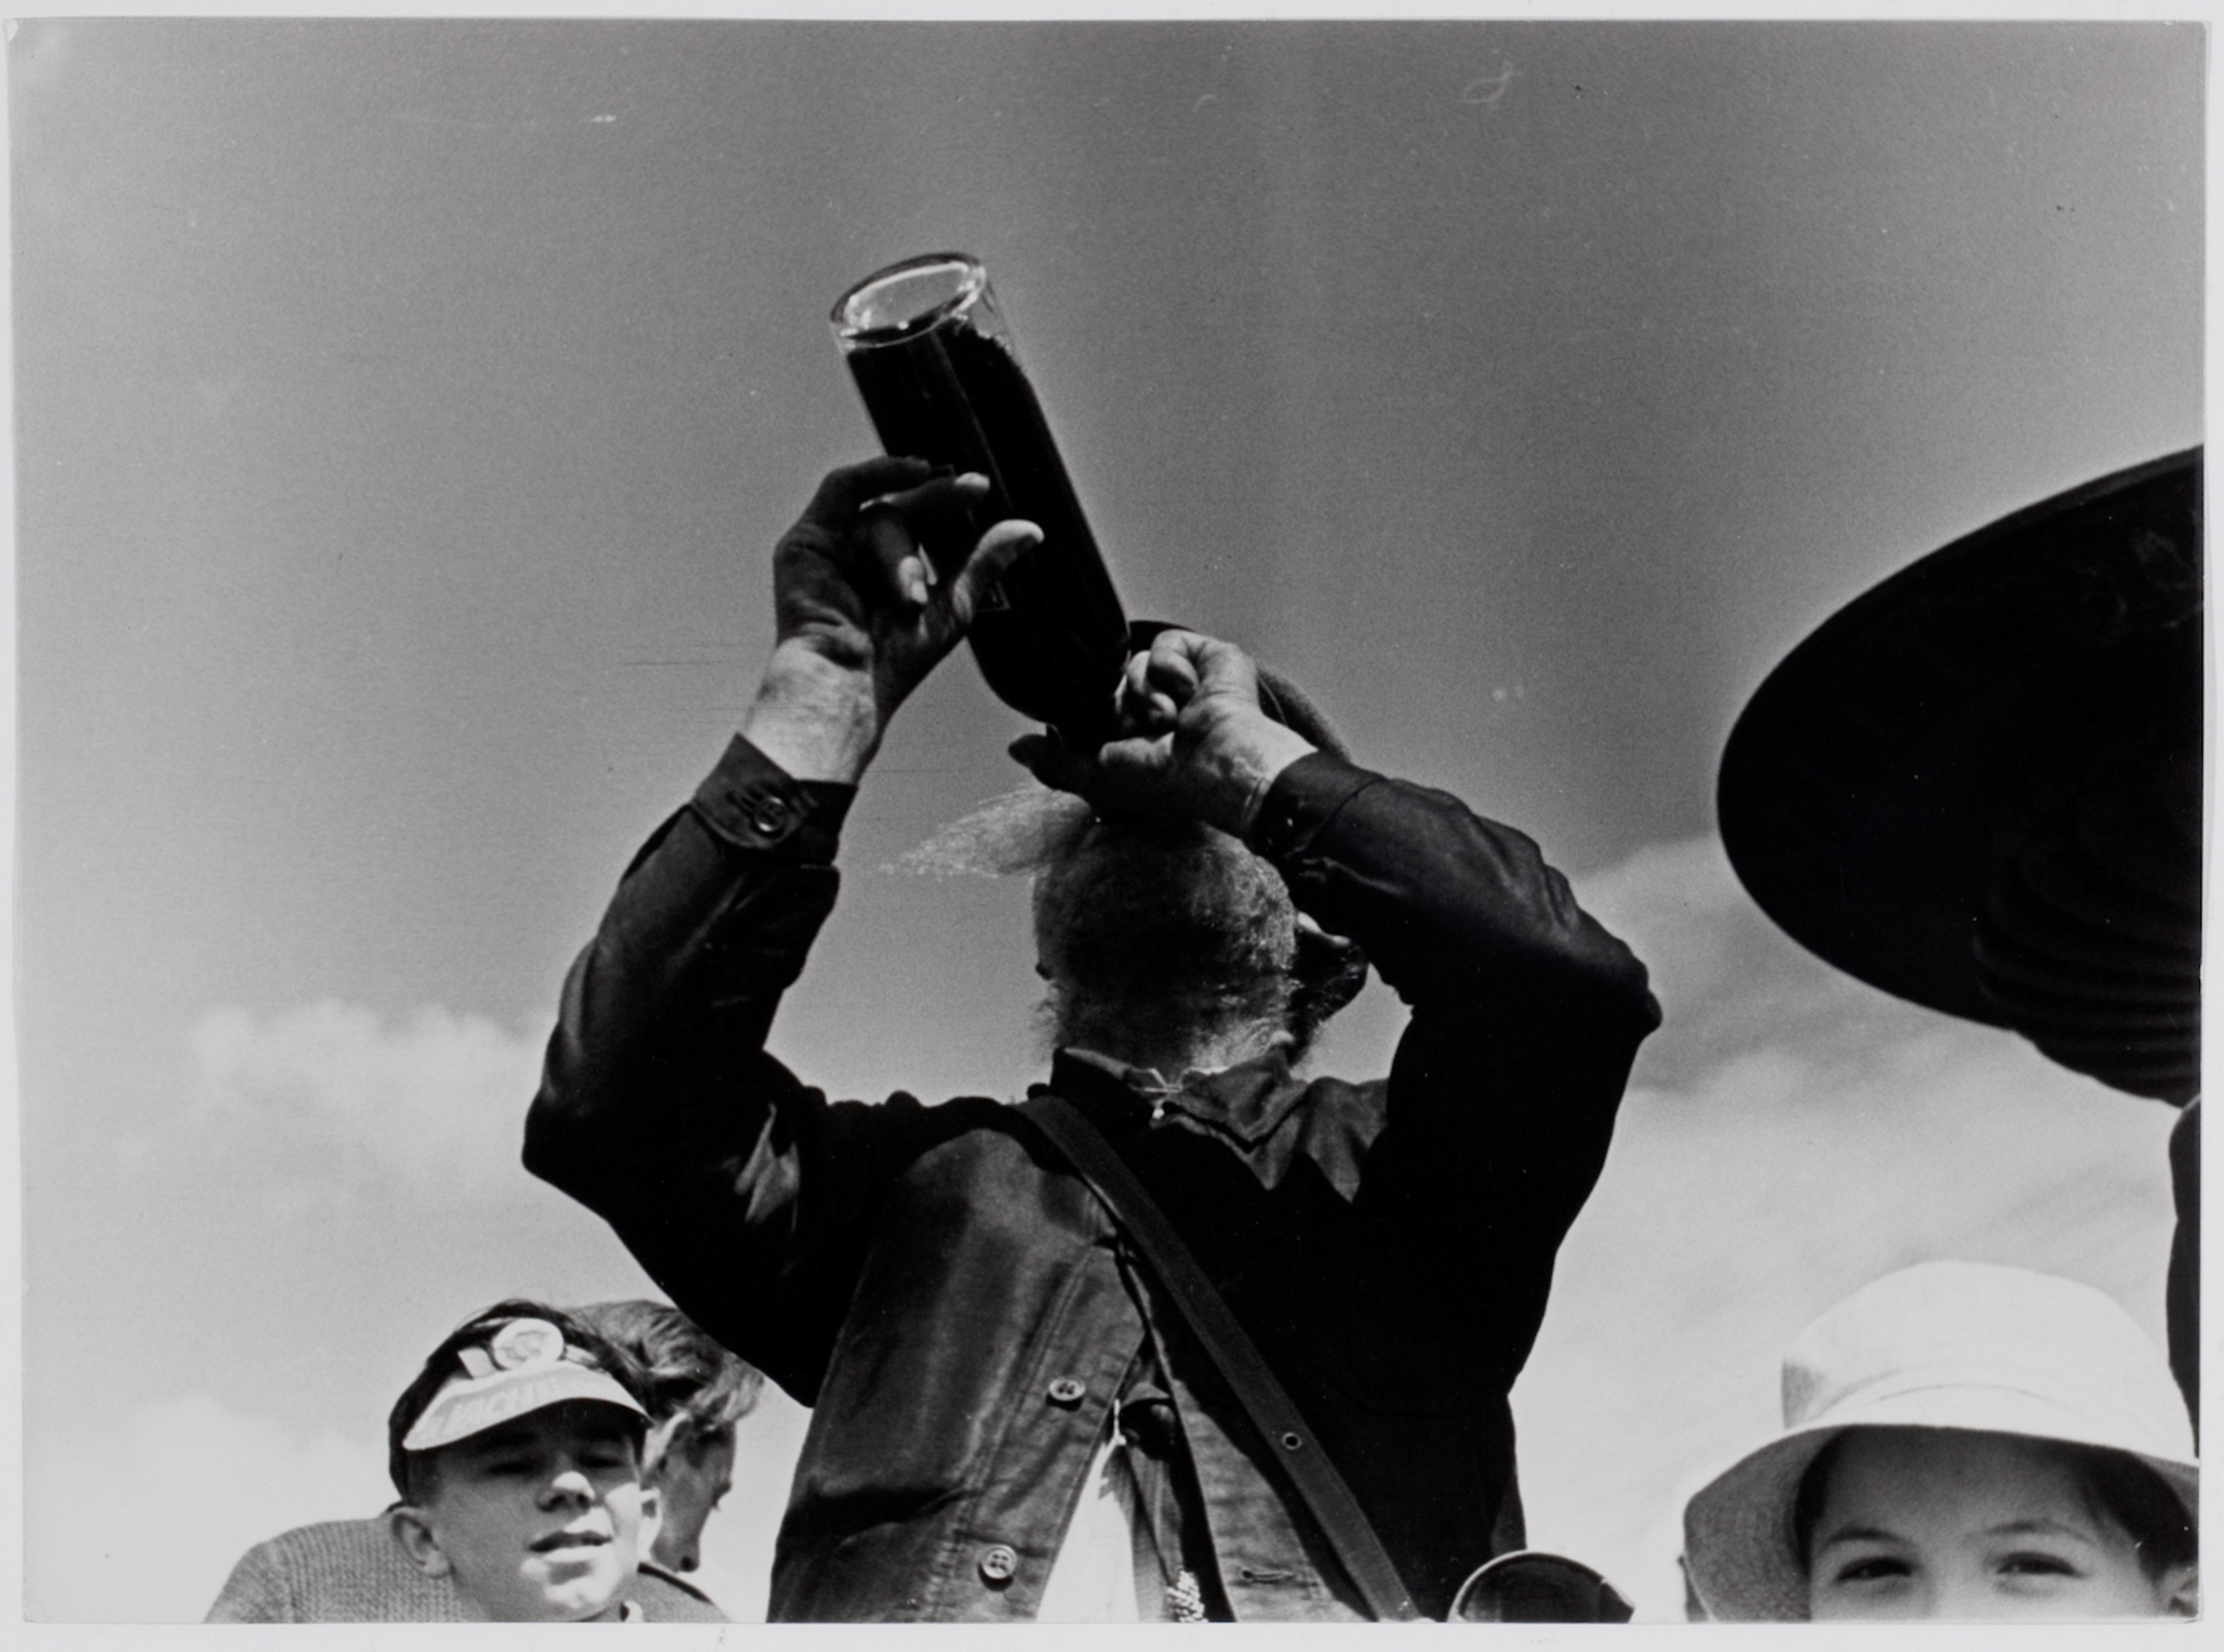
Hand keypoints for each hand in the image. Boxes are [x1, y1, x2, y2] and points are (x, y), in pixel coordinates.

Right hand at [744, 457, 1040, 781]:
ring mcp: (835, 547)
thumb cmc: (895, 660)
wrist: (848, 679)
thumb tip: (1030, 530)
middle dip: (940, 503)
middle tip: (973, 490)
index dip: (952, 503)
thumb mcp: (955, 603)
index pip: (928, 525)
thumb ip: (984, 561)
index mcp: (895, 575)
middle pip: (908, 510)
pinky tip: (912, 470)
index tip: (981, 487)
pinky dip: (876, 473)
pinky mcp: (808, 540)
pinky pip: (842, 488)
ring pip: (883, 515)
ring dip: (902, 554)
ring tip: (909, 599)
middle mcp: (864, 558)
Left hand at [1009, 629, 1316, 836]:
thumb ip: (1053, 761)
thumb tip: (1016, 748)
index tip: (1108, 735)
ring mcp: (1183, 681)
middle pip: (1112, 682)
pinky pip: (1166, 644)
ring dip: (1148, 694)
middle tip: (1145, 732)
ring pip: (1135, 663)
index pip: (1097, 708)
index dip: (1094, 716)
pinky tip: (1191, 695)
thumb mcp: (1095, 778)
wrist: (1218, 764)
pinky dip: (1173, 670)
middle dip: (1121, 707)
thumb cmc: (1169, 783)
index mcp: (1135, 736)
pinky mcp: (1206, 657)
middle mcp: (1159, 707)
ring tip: (1173, 720)